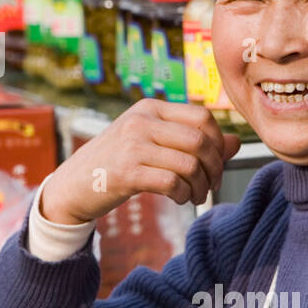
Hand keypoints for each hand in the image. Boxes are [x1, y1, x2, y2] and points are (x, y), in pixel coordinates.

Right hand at [40, 100, 241, 223]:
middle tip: (211, 186)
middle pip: (200, 140)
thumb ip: (192, 142)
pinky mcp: (125, 172)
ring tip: (194, 196)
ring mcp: (132, 145)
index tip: (216, 164)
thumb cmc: (115, 164)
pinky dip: (184, 195)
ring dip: (200, 186)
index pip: (202, 117)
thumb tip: (235, 142)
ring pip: (190, 164)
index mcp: (149, 108)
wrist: (71, 186)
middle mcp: (141, 121)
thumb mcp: (152, 144)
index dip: (218, 142)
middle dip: (215, 168)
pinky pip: (172, 182)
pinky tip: (179, 199)